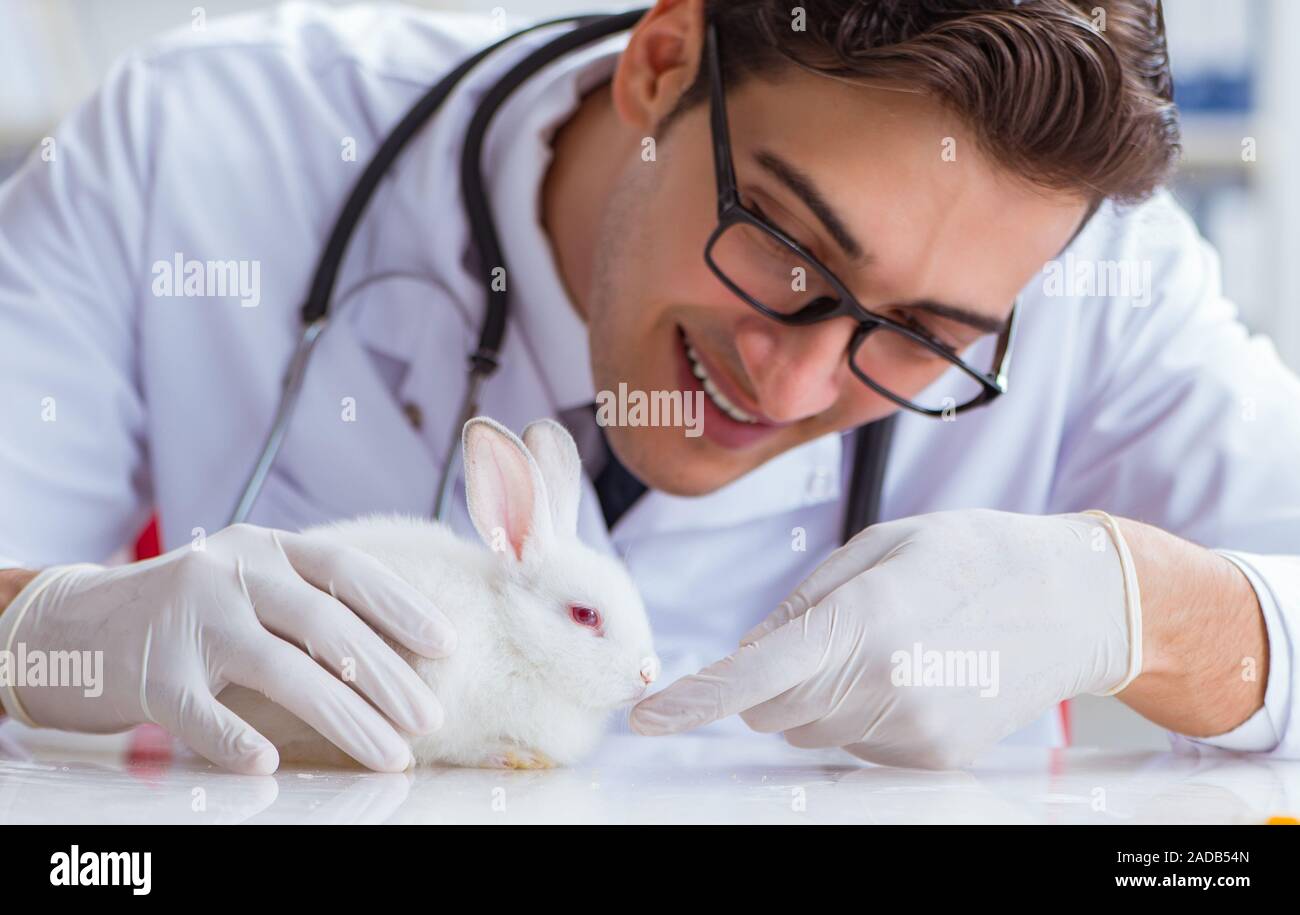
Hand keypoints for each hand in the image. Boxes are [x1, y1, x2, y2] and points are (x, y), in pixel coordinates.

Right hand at [0, 523, 454, 772]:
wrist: (75, 623)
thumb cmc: (192, 612)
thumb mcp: (251, 584)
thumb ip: (310, 601)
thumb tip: (404, 651)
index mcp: (266, 548)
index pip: (347, 570)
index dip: (401, 606)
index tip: (446, 645)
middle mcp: (231, 572)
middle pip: (325, 625)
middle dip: (387, 677)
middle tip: (429, 720)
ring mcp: (189, 619)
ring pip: (281, 670)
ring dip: (345, 717)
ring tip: (389, 754)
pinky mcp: (150, 672)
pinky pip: (200, 712)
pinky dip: (234, 739)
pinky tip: (268, 765)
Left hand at [630, 510, 1134, 768]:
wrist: (1078, 604)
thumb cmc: (976, 554)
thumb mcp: (884, 544)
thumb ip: (806, 602)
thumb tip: (749, 655)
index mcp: (871, 619)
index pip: (756, 676)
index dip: (692, 699)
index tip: (645, 718)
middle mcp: (889, 687)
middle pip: (771, 709)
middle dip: (769, 678)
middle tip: (826, 628)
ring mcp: (915, 733)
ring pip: (807, 730)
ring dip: (815, 695)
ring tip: (885, 643)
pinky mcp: (933, 760)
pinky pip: (853, 746)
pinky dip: (856, 713)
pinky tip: (911, 672)